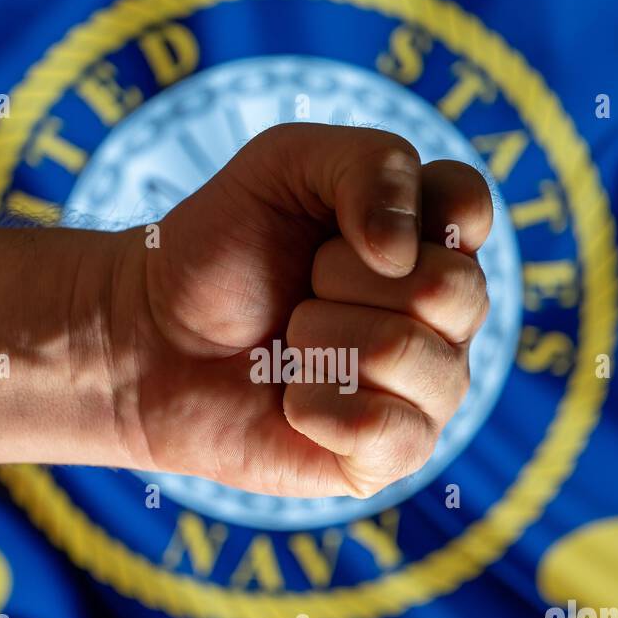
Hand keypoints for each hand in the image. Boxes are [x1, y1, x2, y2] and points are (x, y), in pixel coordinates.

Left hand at [102, 123, 492, 497]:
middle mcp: (446, 317)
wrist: (148, 337)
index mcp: (431, 239)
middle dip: (343, 279)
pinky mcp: (394, 454)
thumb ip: (370, 167)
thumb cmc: (221, 250)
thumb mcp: (287, 163)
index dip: (402, 210)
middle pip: (450, 289)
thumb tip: (401, 257)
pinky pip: (386, 428)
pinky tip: (293, 401)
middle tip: (300, 289)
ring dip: (321, 342)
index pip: (469, 207)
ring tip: (291, 345)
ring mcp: (428, 389)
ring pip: (412, 356)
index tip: (336, 225)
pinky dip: (317, 405)